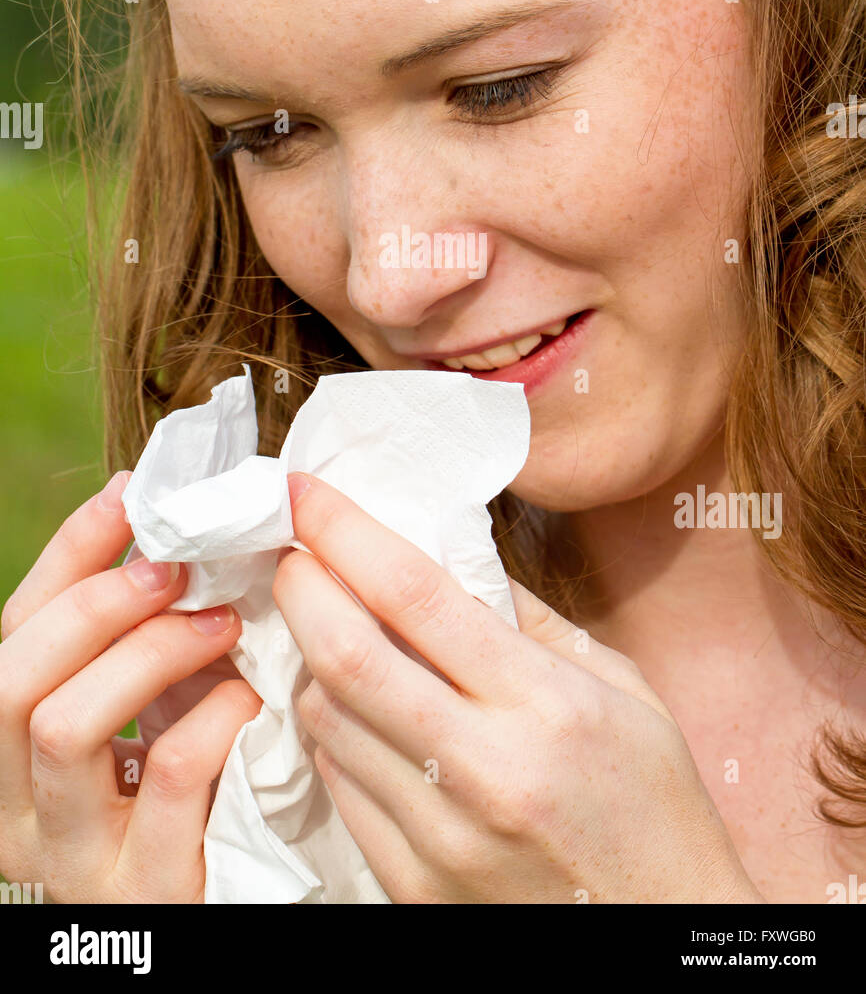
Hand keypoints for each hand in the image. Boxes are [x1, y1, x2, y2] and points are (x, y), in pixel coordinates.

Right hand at [0, 471, 261, 902]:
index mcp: (12, 750)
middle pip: (10, 680)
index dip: (68, 555)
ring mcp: (74, 854)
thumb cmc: (190, 797)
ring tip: (219, 624)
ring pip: (64, 725)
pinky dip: (213, 715)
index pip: (12, 633)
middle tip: (177, 568)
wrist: (225, 904)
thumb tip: (169, 533)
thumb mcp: (147, 712)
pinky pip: (166, 775)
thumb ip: (140, 642)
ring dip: (149, 652)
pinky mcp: (144, 886)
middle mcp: (18, 806)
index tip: (130, 495)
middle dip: (96, 605)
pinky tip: (249, 700)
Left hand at [274, 473, 762, 904]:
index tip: (309, 495)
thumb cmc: (655, 804)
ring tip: (331, 630)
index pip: (415, 597)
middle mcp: (484, 769)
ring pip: (327, 720)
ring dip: (311, 660)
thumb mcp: (622, 688)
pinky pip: (340, 785)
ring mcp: (441, 837)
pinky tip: (358, 709)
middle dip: (302, 587)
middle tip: (293, 553)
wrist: (662, 931)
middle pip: (346, 657)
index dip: (346, 534)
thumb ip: (529, 620)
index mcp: (545, 704)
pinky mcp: (413, 886)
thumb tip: (445, 556)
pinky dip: (333, 731)